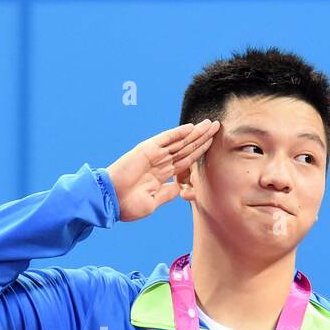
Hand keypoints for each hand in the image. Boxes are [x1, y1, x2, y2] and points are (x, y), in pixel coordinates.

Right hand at [104, 120, 220, 221]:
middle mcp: (160, 162)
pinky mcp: (147, 150)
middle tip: (217, 127)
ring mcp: (154, 155)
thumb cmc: (129, 205)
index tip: (212, 144)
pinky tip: (192, 127)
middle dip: (203, 138)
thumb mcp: (154, 202)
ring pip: (180, 141)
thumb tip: (180, 188)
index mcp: (162, 175)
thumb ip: (168, 193)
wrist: (112, 201)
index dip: (200, 151)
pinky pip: (165, 139)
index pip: (186, 160)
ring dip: (195, 133)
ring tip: (210, 124)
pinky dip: (178, 132)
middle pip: (187, 148)